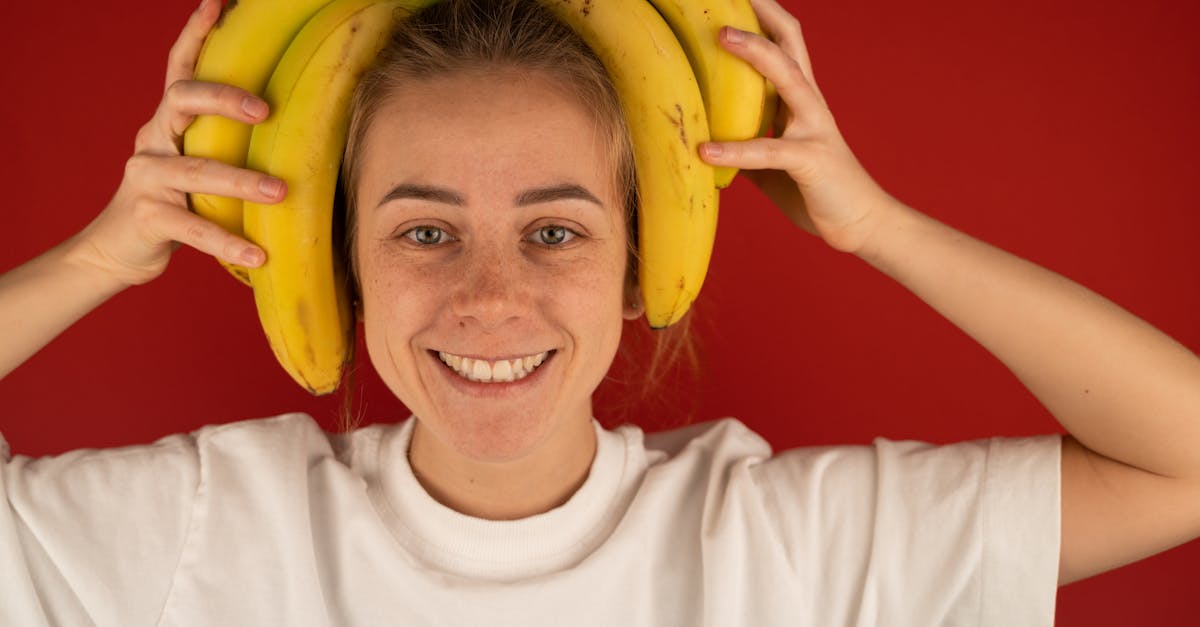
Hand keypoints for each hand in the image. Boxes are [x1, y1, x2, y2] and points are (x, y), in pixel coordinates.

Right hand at [70, 0, 284, 286]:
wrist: (120, 249)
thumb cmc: (176, 200)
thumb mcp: (196, 160)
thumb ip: (224, 139)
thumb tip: (292, 120)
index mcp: (169, 122)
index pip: (181, 69)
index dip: (196, 34)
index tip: (218, 3)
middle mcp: (153, 139)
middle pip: (182, 101)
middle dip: (224, 98)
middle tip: (267, 110)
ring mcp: (146, 177)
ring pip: (195, 171)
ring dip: (241, 182)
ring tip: (280, 193)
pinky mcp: (149, 217)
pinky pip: (193, 228)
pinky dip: (228, 242)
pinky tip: (259, 254)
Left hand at [700, 0, 898, 253]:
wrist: (862, 225)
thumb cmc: (817, 192)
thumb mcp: (773, 165)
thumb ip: (747, 146)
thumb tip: (705, 143)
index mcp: (801, 101)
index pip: (784, 44)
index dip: (762, 17)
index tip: (733, 0)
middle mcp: (810, 104)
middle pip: (790, 42)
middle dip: (762, 14)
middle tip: (727, 0)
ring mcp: (814, 129)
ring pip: (787, 77)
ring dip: (754, 53)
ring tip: (720, 37)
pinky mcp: (811, 160)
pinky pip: (768, 150)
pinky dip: (734, 150)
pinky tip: (705, 151)